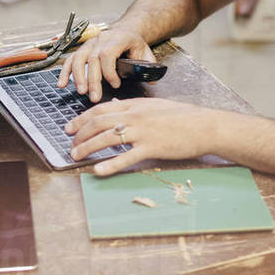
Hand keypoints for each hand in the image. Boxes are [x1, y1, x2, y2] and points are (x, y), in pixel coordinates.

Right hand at [57, 27, 155, 101]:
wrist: (125, 31)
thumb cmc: (134, 44)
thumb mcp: (145, 51)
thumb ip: (148, 65)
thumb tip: (152, 81)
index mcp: (118, 38)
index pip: (108, 53)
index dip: (109, 71)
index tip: (114, 85)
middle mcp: (101, 39)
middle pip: (92, 59)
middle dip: (93, 80)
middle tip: (94, 97)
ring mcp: (90, 43)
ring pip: (79, 58)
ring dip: (78, 76)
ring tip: (81, 92)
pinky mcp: (82, 49)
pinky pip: (71, 59)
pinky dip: (65, 72)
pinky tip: (62, 84)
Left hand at [65, 97, 210, 175]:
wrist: (204, 125)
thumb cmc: (182, 116)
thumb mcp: (154, 106)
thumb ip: (133, 106)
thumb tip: (115, 104)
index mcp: (135, 105)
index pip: (100, 110)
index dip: (81, 119)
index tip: (70, 128)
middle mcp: (135, 116)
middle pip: (99, 123)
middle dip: (80, 135)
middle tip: (70, 145)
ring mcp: (142, 132)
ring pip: (107, 138)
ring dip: (88, 148)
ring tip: (76, 156)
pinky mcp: (151, 148)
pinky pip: (126, 157)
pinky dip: (110, 165)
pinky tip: (98, 171)